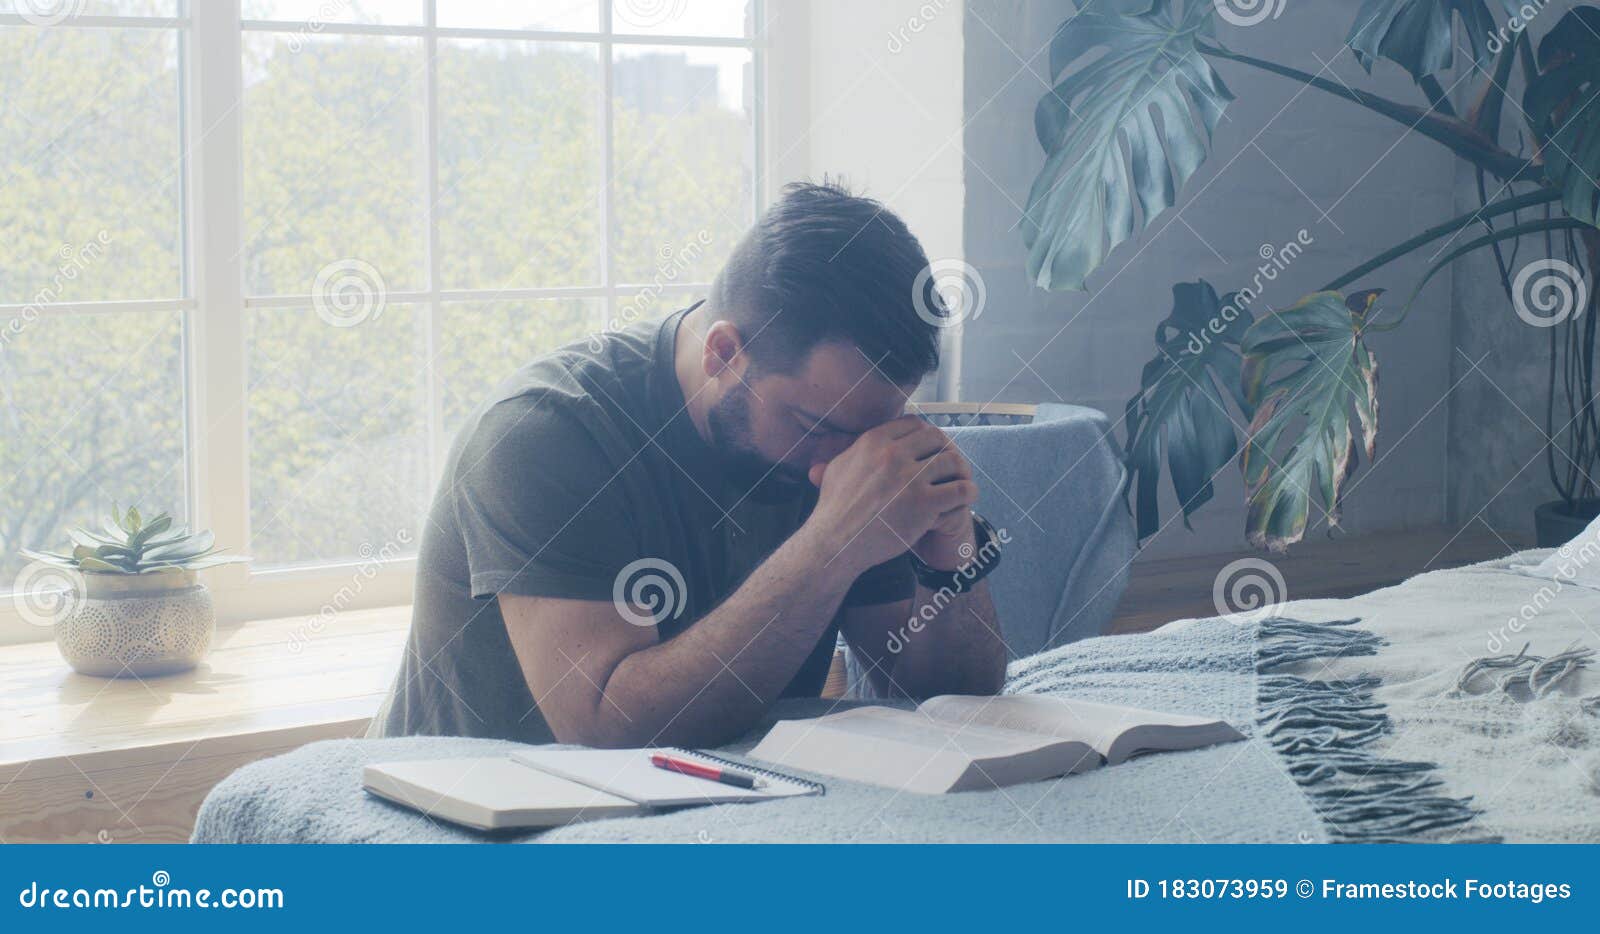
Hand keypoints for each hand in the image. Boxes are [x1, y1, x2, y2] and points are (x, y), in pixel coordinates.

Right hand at [804, 415, 978, 572]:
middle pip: (936, 438)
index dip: (926, 435)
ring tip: (962, 480)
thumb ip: (854, 450)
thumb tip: (861, 441)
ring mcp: (909, 479)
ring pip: (953, 461)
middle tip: (950, 464)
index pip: (914, 424)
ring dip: (962, 470)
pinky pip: (960, 489)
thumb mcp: (836, 468)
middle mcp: (892, 455)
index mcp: (873, 442)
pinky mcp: (923, 504)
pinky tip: (967, 496)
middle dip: (946, 448)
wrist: (836, 543)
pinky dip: (968, 491)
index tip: (931, 449)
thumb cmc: (834, 509)